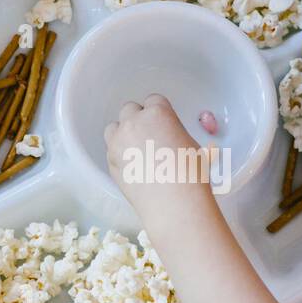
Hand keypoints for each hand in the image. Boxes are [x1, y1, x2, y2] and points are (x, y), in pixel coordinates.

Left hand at [104, 94, 210, 216]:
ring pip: (114, 128)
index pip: (153, 100)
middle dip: (138, 119)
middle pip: (130, 110)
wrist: (174, 202)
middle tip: (149, 136)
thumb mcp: (190, 144)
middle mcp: (134, 123)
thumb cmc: (190, 174)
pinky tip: (132, 165)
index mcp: (158, 113)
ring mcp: (119, 142)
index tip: (161, 122)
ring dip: (123, 134)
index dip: (158, 111)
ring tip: (136, 149)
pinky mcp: (110, 161)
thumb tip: (168, 138)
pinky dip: (119, 153)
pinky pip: (111, 149)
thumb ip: (173, 132)